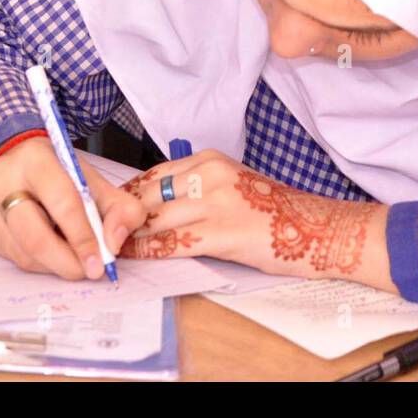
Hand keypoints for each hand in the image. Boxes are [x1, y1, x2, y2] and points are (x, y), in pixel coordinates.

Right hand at [0, 135, 145, 278]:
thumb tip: (114, 242)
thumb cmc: (59, 173)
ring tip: (72, 259)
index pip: (62, 204)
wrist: (21, 162)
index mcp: (35, 159)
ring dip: (53, 265)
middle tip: (88, 272)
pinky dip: (37, 263)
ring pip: (22, 253)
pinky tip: (49, 249)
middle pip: (35, 236)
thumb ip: (119, 208)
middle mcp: (1, 179)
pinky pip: (11, 258)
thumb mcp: (94, 181)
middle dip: (66, 262)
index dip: (83, 238)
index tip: (100, 263)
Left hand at [120, 149, 388, 283]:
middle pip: (144, 195)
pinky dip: (148, 252)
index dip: (123, 196)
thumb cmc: (278, 212)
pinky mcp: (223, 232)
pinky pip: (172, 243)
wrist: (320, 228)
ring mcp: (215, 202)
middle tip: (97, 232)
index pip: (150, 175)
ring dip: (125, 237)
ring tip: (106, 248)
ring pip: (152, 219)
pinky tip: (135, 258)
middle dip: (116, 216)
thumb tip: (152, 208)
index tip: (105, 210)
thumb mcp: (232, 185)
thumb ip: (194, 190)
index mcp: (209, 159)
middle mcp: (209, 174)